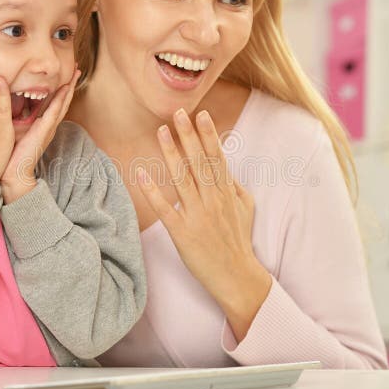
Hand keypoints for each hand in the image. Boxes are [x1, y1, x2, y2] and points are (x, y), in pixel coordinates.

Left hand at [0, 69, 79, 203]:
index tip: (67, 75)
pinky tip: (64, 90)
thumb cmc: (12, 155)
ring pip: (62, 104)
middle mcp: (49, 126)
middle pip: (63, 101)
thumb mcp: (16, 132)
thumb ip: (17, 118)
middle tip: (78, 69)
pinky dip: (60, 100)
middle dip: (70, 85)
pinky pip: (54, 113)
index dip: (62, 89)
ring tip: (75, 75)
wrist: (15, 174)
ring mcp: (48, 129)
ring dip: (69, 89)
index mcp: (43, 126)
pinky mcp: (44, 132)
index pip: (55, 103)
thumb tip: (10, 105)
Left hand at [136, 108, 271, 340]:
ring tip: (161, 131)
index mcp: (227, 192)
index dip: (208, 134)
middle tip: (178, 112)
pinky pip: (165, 208)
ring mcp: (197, 214)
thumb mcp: (246, 209)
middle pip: (199, 161)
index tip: (201, 114)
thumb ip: (236, 187)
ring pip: (182, 177)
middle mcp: (213, 199)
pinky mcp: (182, 232)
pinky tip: (142, 173)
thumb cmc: (239, 242)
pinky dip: (153, 190)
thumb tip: (226, 170)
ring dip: (171, 152)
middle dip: (188, 135)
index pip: (217, 157)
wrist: (237, 276)